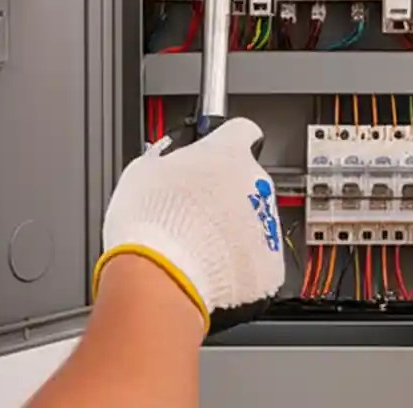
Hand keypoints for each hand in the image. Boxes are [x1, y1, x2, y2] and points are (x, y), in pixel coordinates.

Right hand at [94, 119, 284, 336]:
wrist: (161, 280)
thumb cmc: (150, 227)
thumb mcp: (142, 173)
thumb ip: (164, 160)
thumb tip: (163, 160)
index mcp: (227, 154)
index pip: (241, 131)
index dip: (227, 142)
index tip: (219, 152)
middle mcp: (255, 184)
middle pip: (247, 181)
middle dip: (225, 195)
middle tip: (193, 213)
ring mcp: (268, 225)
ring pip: (254, 221)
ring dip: (232, 230)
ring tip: (195, 246)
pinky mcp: (270, 265)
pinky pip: (258, 260)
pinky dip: (239, 265)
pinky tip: (209, 268)